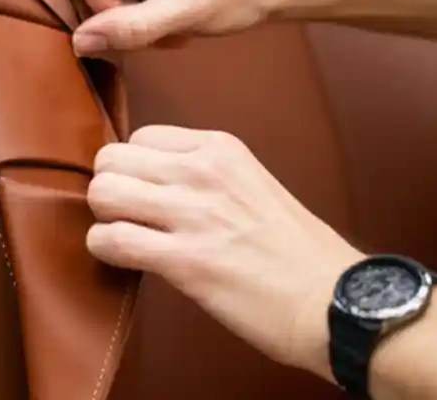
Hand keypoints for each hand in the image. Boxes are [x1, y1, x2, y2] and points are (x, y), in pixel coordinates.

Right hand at [61, 0, 291, 56]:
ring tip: (167, 24)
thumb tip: (79, 42)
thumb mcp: (184, 13)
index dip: (100, 5)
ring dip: (126, 16)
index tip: (139, 26)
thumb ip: (130, 28)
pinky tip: (166, 15)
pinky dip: (134, 12)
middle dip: (113, 12)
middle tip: (156, 29)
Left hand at [86, 125, 364, 380]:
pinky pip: (111, 240)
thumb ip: (205, 176)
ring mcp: (193, 214)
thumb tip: (155, 183)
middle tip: (129, 218)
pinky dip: (106, 251)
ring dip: (105, 219)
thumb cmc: (297, 253)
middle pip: (112, 159)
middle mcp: (203, 171)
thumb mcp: (252, 184)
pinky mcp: (184, 260)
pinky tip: (126, 261)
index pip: (140, 137)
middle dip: (111, 190)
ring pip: (102, 193)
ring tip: (128, 238)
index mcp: (220, 148)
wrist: (333, 300)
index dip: (134, 169)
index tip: (145, 195)